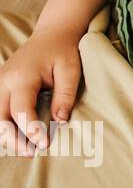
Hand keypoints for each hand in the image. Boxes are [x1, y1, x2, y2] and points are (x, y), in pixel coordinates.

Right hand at [0, 23, 83, 155]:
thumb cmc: (63, 51)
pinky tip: (15, 137)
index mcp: (22, 77)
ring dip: (6, 134)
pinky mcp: (1, 86)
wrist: (52, 34)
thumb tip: (60, 120)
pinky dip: (3, 124)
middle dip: (14, 138)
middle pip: (1, 117)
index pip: (21, 109)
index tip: (44, 144)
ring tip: (23, 150)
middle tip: (30, 153)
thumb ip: (65, 95)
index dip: (31, 129)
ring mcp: (0, 83)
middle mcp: (5, 81)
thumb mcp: (70, 70)